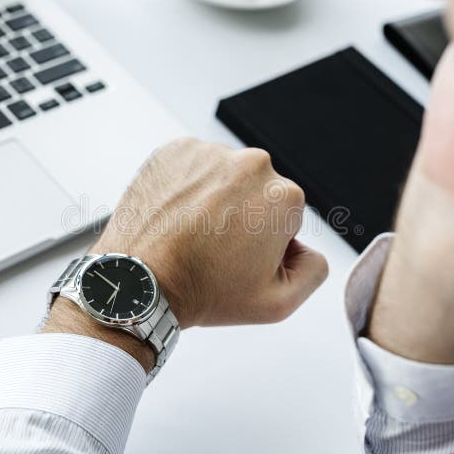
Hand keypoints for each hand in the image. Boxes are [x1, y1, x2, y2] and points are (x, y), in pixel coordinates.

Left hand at [44, 138, 328, 369]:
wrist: (139, 281)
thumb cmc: (203, 291)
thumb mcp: (279, 304)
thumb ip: (314, 270)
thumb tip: (307, 248)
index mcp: (283, 196)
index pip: (287, 215)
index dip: (268, 241)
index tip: (242, 256)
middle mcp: (251, 164)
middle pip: (258, 190)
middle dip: (245, 215)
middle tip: (217, 248)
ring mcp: (210, 153)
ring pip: (225, 176)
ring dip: (216, 198)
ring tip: (193, 232)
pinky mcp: (175, 150)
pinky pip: (193, 166)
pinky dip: (187, 186)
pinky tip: (178, 215)